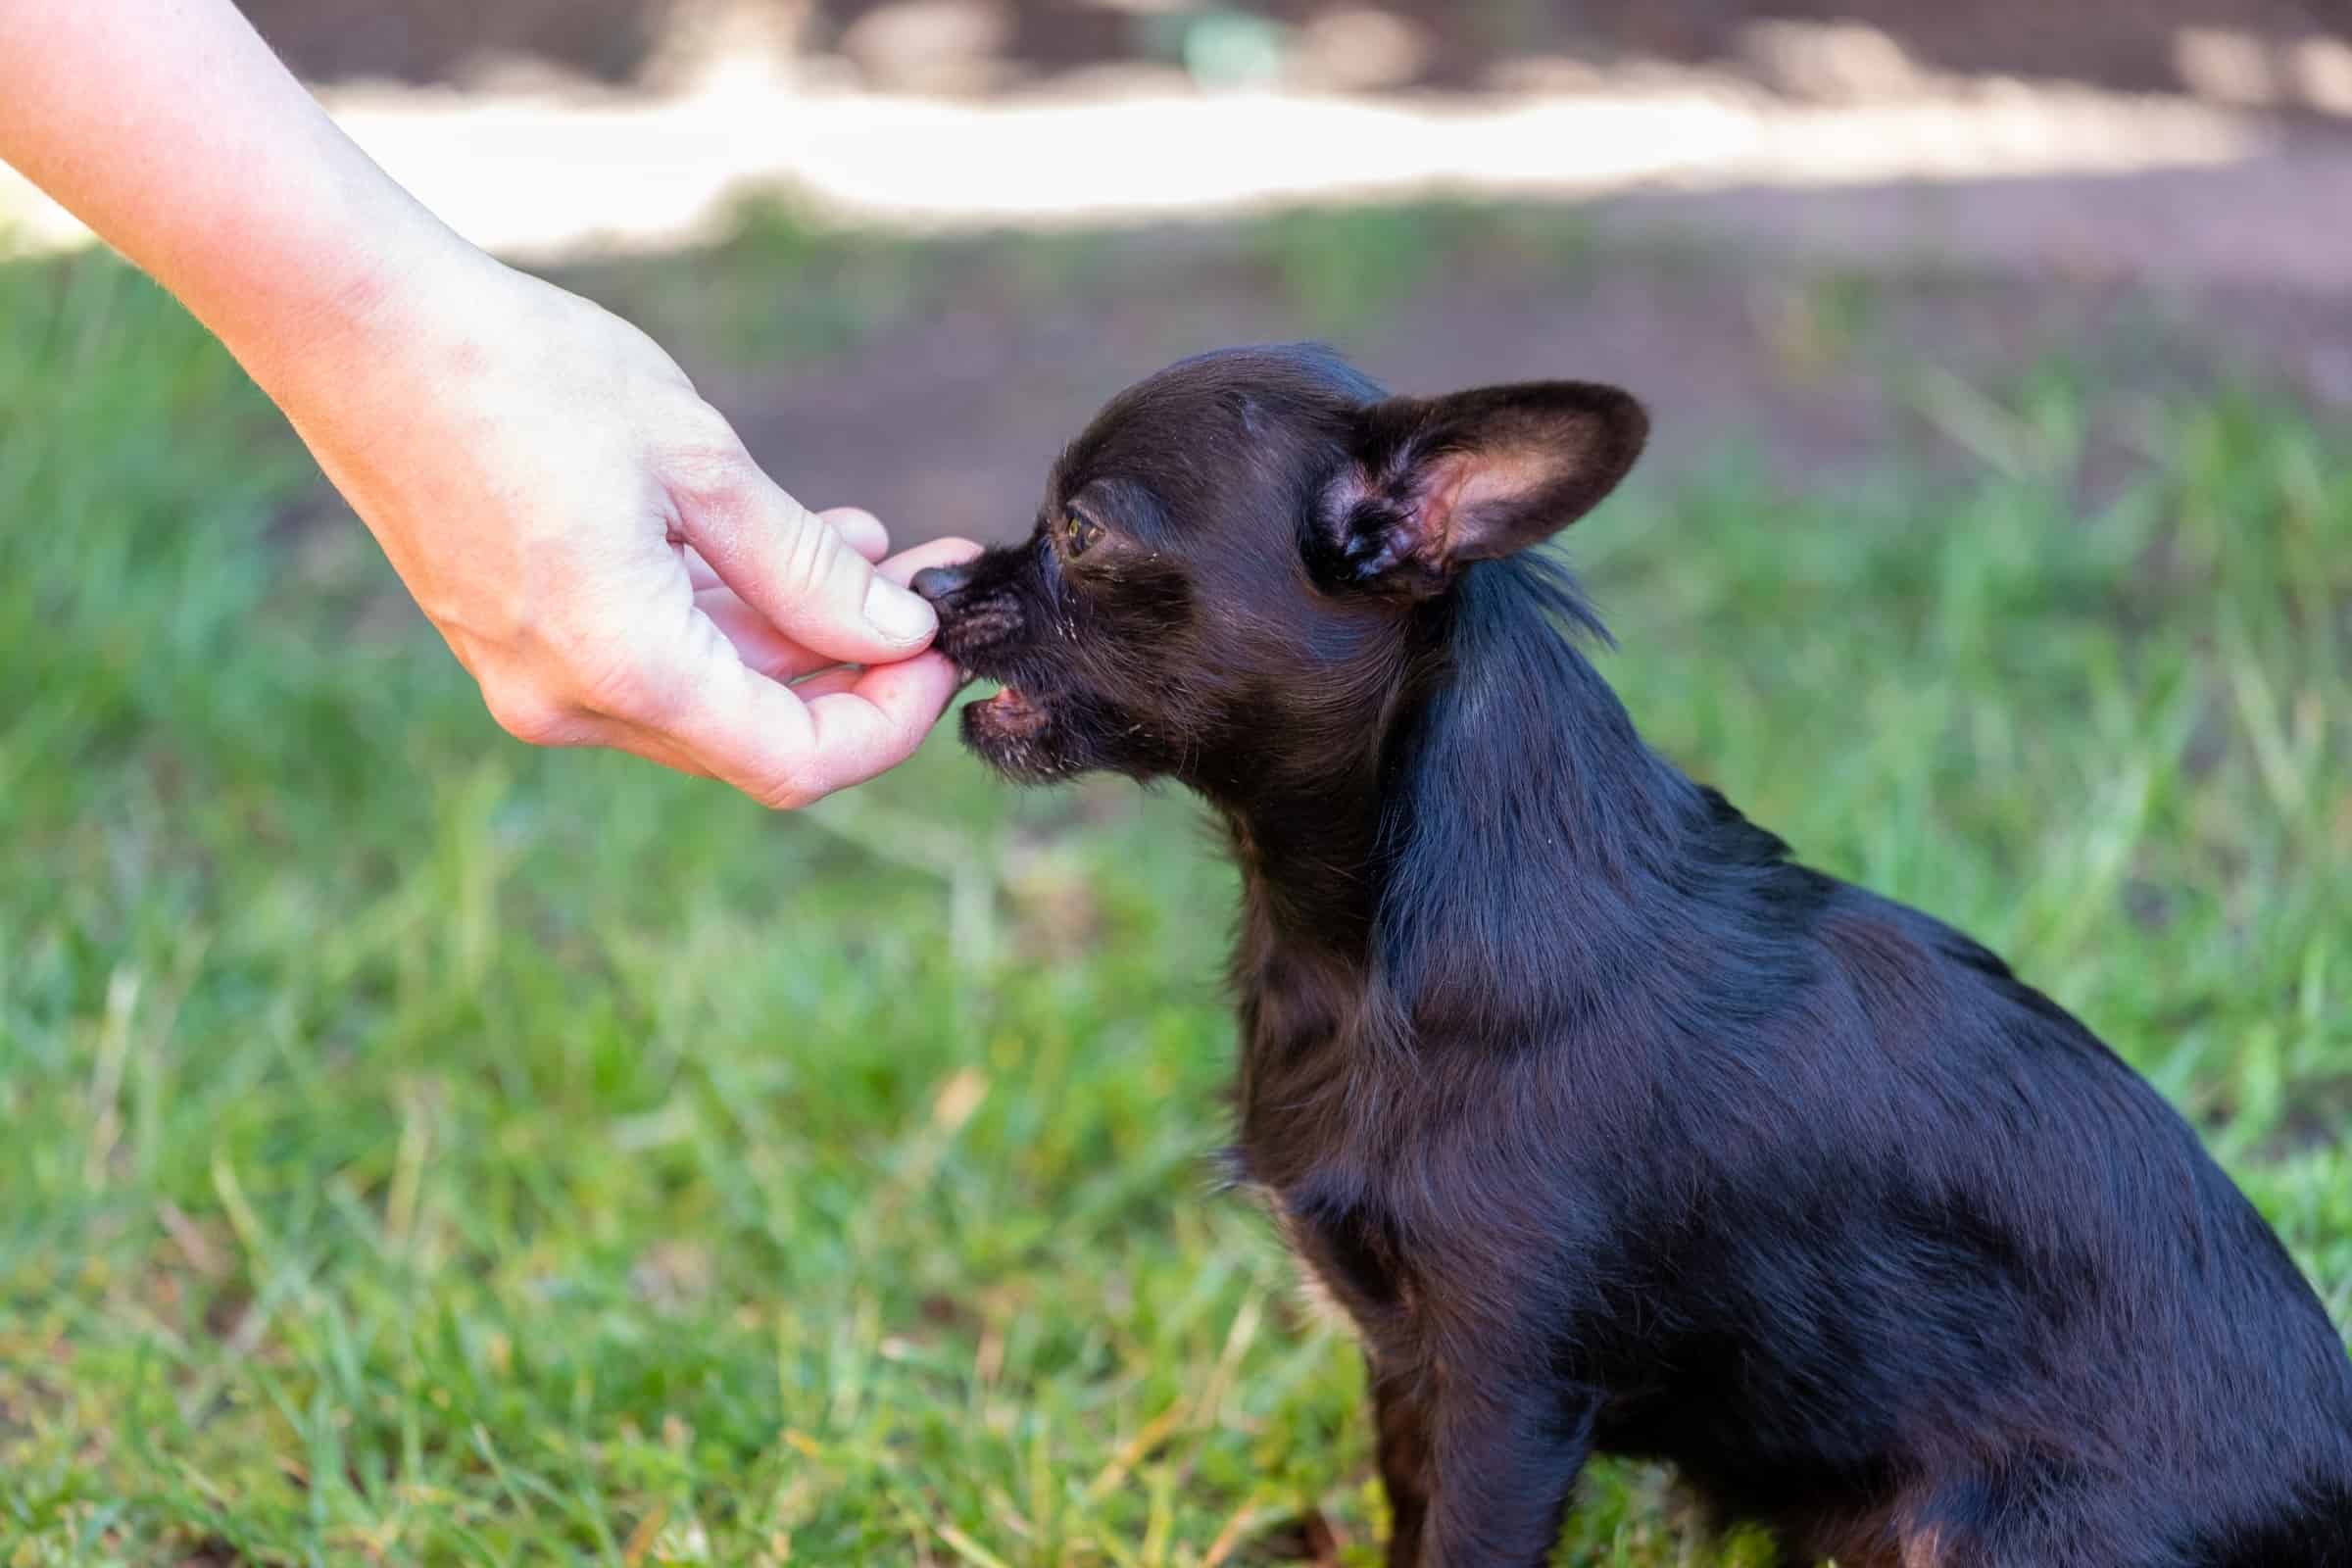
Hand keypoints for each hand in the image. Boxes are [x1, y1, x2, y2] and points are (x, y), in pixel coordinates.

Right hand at [269, 252, 977, 807]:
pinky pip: (647, 655)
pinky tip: (785, 545)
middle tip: (928, 586)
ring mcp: (532, 678)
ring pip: (706, 693)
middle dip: (854, 668)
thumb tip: (896, 632)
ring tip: (872, 547)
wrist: (357, 327)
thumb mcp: (699, 463)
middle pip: (754, 734)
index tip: (942, 653)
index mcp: (623, 667)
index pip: (796, 762)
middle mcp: (570, 702)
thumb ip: (805, 567)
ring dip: (795, 634)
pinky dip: (725, 615)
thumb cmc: (525, 375)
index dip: (889, 721)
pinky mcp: (513, 639)